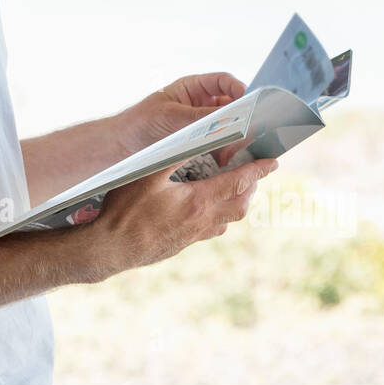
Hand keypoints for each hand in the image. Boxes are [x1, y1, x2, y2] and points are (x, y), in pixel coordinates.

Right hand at [85, 154, 279, 279]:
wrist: (110, 249)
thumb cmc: (125, 210)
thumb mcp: (149, 173)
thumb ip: (175, 153)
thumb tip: (198, 135)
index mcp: (198, 202)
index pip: (238, 182)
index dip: (258, 170)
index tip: (273, 161)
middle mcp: (202, 221)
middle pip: (240, 204)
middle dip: (251, 187)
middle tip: (253, 172)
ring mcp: (193, 236)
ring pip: (228, 220)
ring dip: (237, 203)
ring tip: (234, 188)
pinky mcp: (182, 244)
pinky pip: (212, 230)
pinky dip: (219, 216)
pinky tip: (206, 209)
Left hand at [115, 72, 247, 157]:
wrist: (119, 149)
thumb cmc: (140, 124)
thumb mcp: (173, 118)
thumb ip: (203, 117)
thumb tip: (233, 117)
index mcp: (192, 88)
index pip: (224, 82)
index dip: (239, 89)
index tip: (250, 104)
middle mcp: (199, 104)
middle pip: (231, 106)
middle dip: (240, 118)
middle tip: (246, 132)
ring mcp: (200, 124)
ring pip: (228, 126)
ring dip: (233, 137)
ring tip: (232, 151)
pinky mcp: (198, 144)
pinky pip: (219, 144)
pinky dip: (225, 151)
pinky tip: (224, 160)